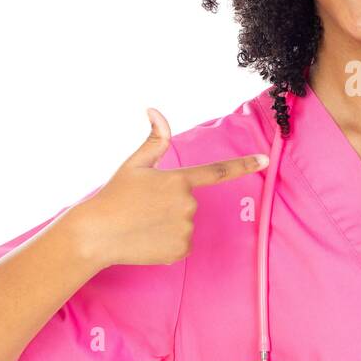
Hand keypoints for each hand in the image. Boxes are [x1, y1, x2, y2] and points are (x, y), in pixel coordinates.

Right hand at [69, 108, 268, 267]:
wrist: (95, 235)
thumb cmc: (113, 196)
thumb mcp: (133, 164)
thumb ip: (154, 139)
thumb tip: (155, 110)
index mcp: (179, 180)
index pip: (218, 171)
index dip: (244, 165)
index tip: (265, 159)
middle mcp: (188, 204)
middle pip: (189, 202)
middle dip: (171, 203)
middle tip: (143, 207)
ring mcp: (186, 229)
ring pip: (185, 223)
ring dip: (168, 223)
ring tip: (142, 224)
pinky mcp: (181, 250)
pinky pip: (181, 244)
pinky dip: (167, 242)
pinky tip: (147, 240)